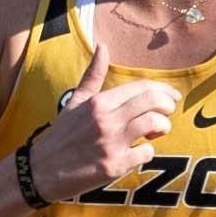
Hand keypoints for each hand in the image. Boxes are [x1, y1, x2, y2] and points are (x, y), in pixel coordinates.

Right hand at [27, 45, 180, 200]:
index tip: (173, 96)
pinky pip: (145, 153)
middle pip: (152, 102)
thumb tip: (102, 46)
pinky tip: (138, 153)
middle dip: (168, 105)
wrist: (41, 170)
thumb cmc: (62, 135)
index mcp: (98, 102)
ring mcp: (110, 143)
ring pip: (154, 124)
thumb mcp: (75, 101)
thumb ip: (93, 75)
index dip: (163, 90)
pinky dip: (147, 152)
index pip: (140, 87)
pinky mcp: (113, 166)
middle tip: (167, 113)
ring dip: (163, 127)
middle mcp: (105, 120)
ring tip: (155, 132)